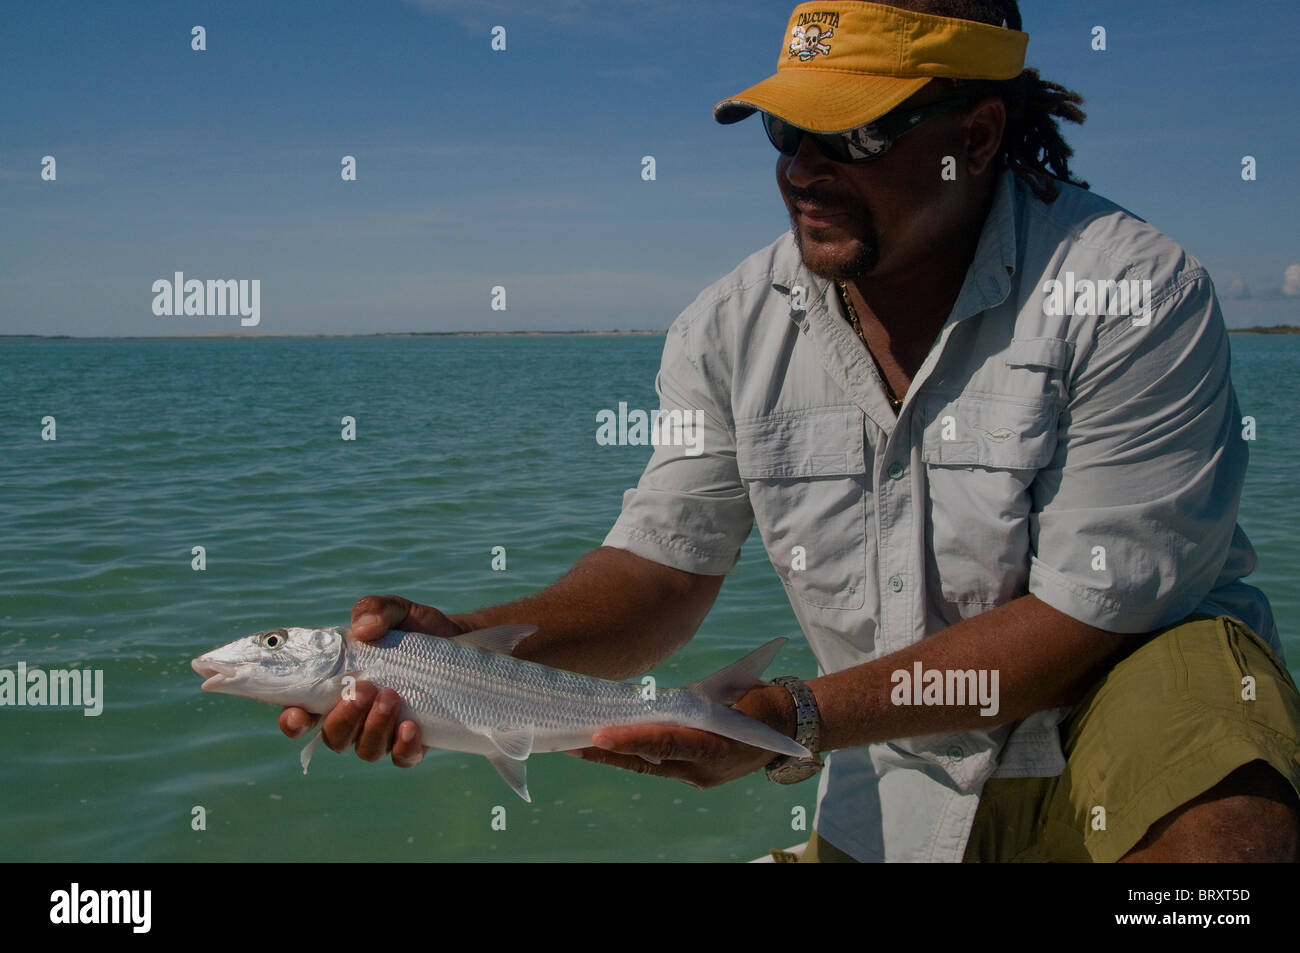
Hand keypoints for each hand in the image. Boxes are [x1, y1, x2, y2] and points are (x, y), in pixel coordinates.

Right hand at [278, 594, 463, 766]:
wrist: (457, 642)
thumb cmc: (413, 629)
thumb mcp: (395, 610)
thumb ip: (374, 609)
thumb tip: (362, 628)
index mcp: (335, 689)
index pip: (301, 714)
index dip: (292, 721)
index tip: (298, 714)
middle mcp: (355, 717)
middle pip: (333, 737)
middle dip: (344, 718)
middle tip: (364, 689)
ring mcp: (383, 733)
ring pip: (366, 749)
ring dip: (374, 727)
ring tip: (392, 696)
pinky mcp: (413, 743)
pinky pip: (402, 758)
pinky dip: (403, 746)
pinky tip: (412, 726)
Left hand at [569, 683, 795, 788]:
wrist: (788, 728)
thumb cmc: (760, 701)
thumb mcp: (735, 693)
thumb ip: (698, 702)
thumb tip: (656, 702)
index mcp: (717, 746)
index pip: (666, 743)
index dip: (631, 740)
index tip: (599, 735)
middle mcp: (704, 768)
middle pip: (648, 762)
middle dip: (608, 753)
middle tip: (571, 743)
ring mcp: (698, 775)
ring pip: (647, 766)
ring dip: (613, 756)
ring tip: (577, 744)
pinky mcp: (693, 773)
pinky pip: (656, 764)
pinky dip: (632, 754)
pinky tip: (606, 745)